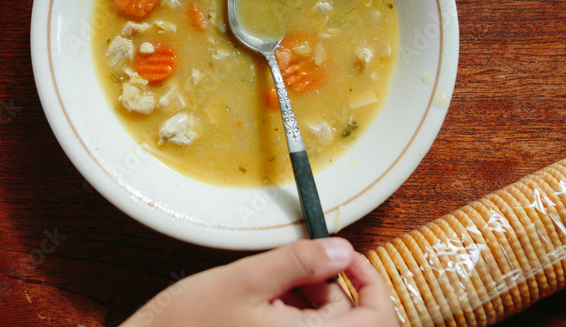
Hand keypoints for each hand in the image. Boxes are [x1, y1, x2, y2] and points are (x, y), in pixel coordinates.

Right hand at [120, 238, 398, 326]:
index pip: (378, 320)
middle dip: (328, 286)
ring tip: (265, 289)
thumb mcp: (244, 281)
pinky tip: (262, 307)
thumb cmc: (187, 326)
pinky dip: (294, 317)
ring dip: (308, 302)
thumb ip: (298, 262)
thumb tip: (341, 247)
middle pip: (351, 321)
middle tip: (289, 268)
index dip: (371, 282)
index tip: (345, 254)